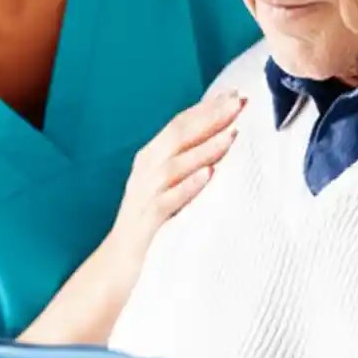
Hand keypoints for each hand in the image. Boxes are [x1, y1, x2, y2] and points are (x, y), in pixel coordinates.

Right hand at [108, 90, 244, 259]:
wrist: (118, 262)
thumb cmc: (150, 221)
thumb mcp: (166, 184)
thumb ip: (186, 161)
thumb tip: (222, 137)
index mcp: (151, 157)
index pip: (180, 124)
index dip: (206, 107)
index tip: (235, 94)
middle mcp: (146, 170)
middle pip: (178, 135)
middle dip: (210, 117)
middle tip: (239, 103)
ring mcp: (145, 194)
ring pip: (176, 164)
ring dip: (205, 147)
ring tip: (232, 134)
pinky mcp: (148, 220)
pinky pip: (169, 200)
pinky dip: (188, 186)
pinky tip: (208, 175)